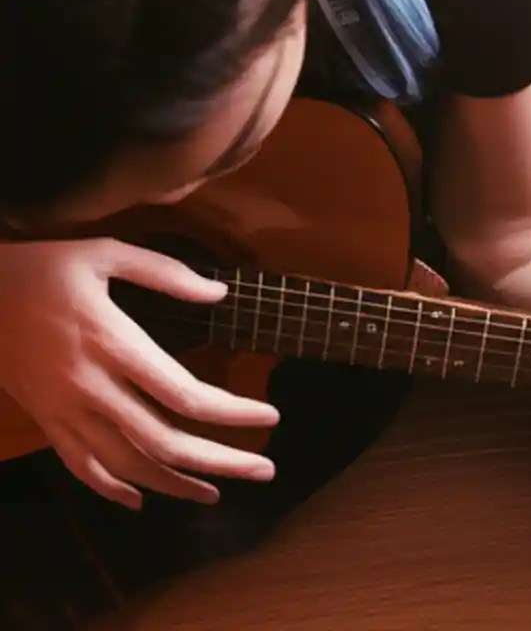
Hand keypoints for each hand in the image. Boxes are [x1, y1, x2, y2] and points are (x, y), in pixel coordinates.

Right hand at [0, 238, 278, 509]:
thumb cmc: (40, 269)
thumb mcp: (102, 253)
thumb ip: (165, 272)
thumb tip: (219, 292)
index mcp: (113, 344)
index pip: (185, 394)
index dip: (233, 412)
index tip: (270, 415)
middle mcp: (92, 387)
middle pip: (165, 441)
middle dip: (221, 461)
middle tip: (265, 468)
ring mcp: (65, 411)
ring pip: (128, 464)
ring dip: (176, 484)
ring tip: (218, 491)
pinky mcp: (46, 421)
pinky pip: (81, 467)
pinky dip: (112, 490)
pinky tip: (141, 500)